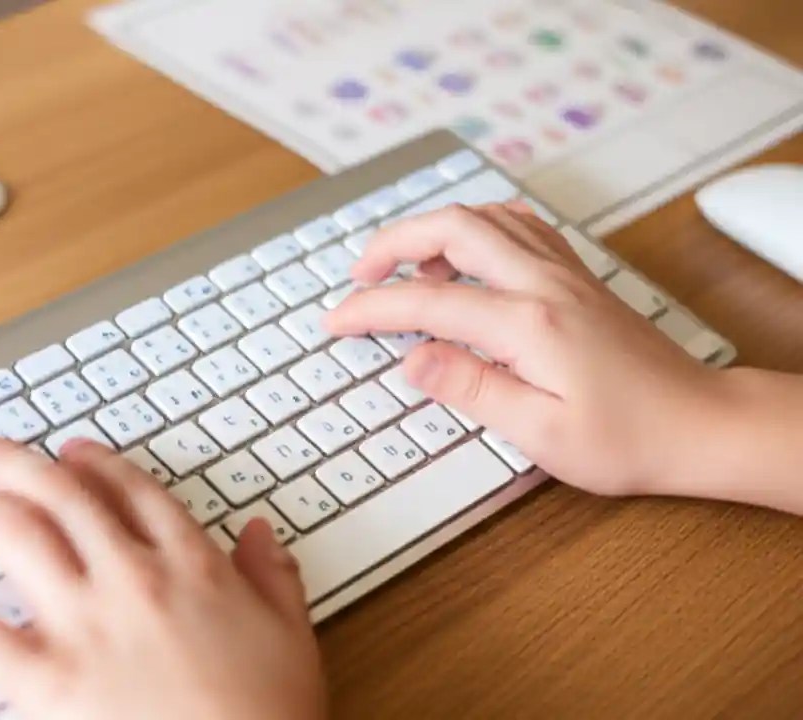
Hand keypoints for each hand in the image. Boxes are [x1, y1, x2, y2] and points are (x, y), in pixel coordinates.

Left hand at [0, 438, 325, 719]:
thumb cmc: (270, 712)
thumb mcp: (292, 632)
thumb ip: (273, 575)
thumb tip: (259, 533)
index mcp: (191, 564)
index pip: (133, 493)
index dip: (97, 465)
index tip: (74, 454)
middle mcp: (131, 576)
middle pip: (63, 496)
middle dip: (18, 465)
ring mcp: (86, 621)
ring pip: (18, 537)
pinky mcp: (50, 678)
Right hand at [324, 202, 724, 496]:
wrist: (699, 425)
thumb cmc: (627, 439)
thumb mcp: (540, 432)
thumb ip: (470, 388)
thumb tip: (413, 360)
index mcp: (529, 324)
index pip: (428, 303)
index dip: (372, 309)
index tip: (336, 321)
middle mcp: (546, 284)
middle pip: (454, 229)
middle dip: (393, 242)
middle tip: (359, 274)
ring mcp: (565, 274)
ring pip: (486, 218)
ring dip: (434, 230)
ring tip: (403, 267)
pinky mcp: (577, 279)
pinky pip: (518, 228)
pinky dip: (478, 229)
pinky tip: (465, 257)